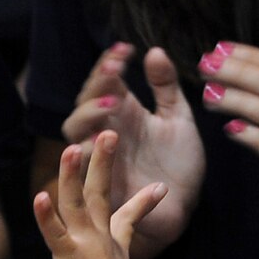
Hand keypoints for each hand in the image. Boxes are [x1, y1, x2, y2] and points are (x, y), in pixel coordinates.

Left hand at [33, 131, 168, 258]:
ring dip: (73, 174)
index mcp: (112, 250)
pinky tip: (39, 197)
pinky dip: (47, 216)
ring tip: (72, 147)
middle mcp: (102, 242)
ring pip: (77, 203)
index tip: (160, 186)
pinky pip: (56, 233)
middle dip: (103, 162)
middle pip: (100, 194)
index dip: (143, 200)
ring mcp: (88, 248)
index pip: (126, 217)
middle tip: (108, 133)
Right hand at [59, 43, 203, 258]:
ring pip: (76, 131)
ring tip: (112, 104)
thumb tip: (155, 51)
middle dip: (96, 85)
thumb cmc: (178, 165)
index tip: (126, 49)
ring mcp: (101, 156)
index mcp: (124, 112)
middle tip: (114, 72)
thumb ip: (167, 88)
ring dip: (89, 115)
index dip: (109, 62)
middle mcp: (107, 131)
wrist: (182, 209)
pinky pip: (81, 168)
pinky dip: (85, 153)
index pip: (106, 80)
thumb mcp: (178, 121)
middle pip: (84, 102)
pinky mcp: (100, 183)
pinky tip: (98, 141)